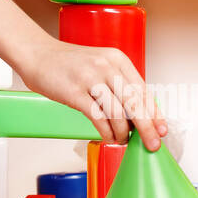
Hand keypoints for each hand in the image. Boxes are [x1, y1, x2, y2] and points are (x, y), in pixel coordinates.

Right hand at [16, 36, 167, 150]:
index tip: (161, 129)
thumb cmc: (67, 63)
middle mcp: (106, 66)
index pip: (143, 90)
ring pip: (117, 113)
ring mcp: (90, 78)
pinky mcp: (75, 91)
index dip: (154, 113)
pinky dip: (106, 131)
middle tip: (152, 144)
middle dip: (146, 127)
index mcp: (117, 59)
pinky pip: (98, 117)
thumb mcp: (99, 65)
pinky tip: (108, 137)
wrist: (37, 54)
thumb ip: (117, 84)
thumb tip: (136, 114)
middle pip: (134, 102)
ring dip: (122, 132)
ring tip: (121, 140)